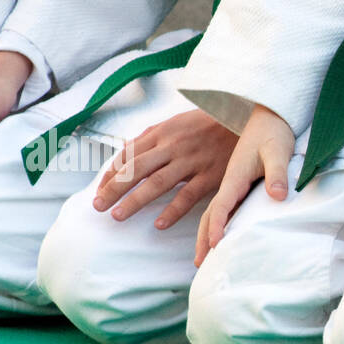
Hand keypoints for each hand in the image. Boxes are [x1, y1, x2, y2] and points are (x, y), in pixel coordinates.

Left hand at [94, 110, 236, 227]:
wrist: (245, 118)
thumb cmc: (209, 123)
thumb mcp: (177, 122)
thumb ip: (153, 137)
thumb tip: (127, 150)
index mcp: (162, 132)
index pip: (129, 155)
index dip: (111, 173)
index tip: (100, 190)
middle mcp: (173, 145)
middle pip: (136, 169)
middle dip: (114, 188)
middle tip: (97, 206)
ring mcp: (192, 161)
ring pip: (157, 183)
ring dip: (135, 201)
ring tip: (117, 215)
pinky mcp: (211, 175)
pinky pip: (188, 195)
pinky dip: (173, 211)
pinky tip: (159, 224)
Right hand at [195, 104, 293, 265]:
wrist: (268, 116)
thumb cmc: (274, 133)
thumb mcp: (278, 151)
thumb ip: (277, 173)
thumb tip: (277, 196)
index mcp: (235, 175)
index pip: (223, 205)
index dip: (219, 225)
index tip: (215, 245)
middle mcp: (229, 182)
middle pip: (210, 214)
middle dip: (203, 239)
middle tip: (199, 264)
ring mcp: (230, 184)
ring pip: (212, 212)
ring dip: (204, 234)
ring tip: (201, 257)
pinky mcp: (236, 184)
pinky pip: (220, 208)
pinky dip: (214, 224)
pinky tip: (215, 237)